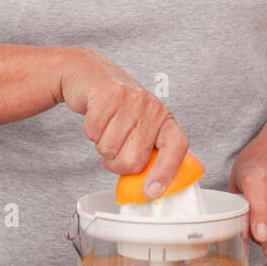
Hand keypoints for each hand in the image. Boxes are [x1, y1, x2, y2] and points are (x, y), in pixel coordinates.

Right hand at [59, 47, 187, 196]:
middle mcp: (152, 107)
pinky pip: (93, 132)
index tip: (151, 190)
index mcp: (165, 119)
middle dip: (117, 162)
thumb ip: (154, 153)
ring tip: (106, 128)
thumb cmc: (119, 107)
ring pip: (110, 149)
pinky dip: (90, 132)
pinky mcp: (107, 94)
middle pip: (134, 160)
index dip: (166, 171)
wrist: (92, 75)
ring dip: (102, 145)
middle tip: (116, 148)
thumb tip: (161, 186)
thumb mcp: (142, 127)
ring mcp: (131, 99)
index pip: (177, 147)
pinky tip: (97, 118)